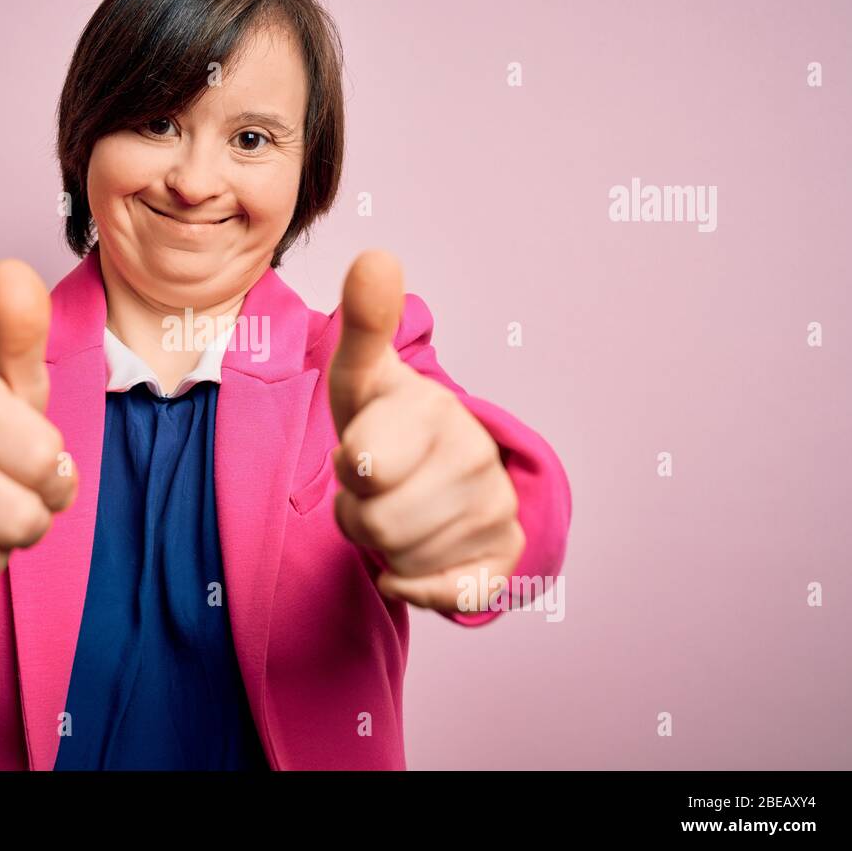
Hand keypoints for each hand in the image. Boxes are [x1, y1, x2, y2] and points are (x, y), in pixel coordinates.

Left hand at [327, 250, 523, 614]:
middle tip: (376, 487)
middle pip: (375, 525)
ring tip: (399, 508)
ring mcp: (494, 511)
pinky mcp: (502, 561)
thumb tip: (376, 256)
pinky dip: (415, 584)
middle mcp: (475, 459)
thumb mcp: (363, 377)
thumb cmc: (387, 422)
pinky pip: (441, 594)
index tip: (365, 446)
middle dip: (358, 513)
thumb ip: (364, 323)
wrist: (437, 471)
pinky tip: (419, 554)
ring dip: (382, 546)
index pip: (361, 465)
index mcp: (436, 410)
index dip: (349, 466)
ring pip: (399, 560)